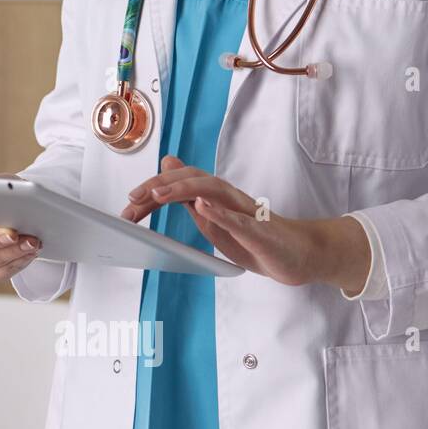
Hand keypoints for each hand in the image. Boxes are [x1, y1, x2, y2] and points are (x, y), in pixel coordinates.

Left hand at [122, 154, 371, 291]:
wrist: (298, 256)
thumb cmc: (254, 241)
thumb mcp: (211, 220)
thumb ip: (188, 198)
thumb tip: (165, 171)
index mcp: (213, 197)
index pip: (177, 184)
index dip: (151, 190)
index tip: (129, 203)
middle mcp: (227, 197)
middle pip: (190, 179)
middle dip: (158, 186)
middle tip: (133, 199)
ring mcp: (244, 211)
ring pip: (211, 190)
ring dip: (182, 189)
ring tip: (158, 195)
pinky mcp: (259, 229)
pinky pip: (238, 218)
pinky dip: (219, 211)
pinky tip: (202, 207)